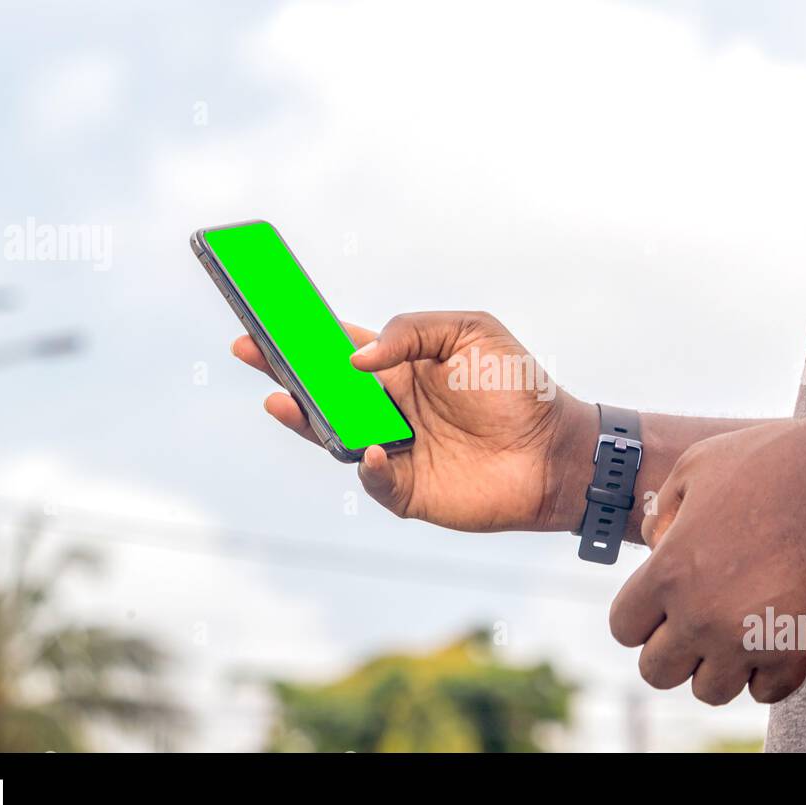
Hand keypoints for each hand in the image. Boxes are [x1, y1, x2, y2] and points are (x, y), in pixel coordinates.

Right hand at [233, 311, 595, 531]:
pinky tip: (368, 450)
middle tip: (249, 350)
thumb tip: (355, 360)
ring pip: (335, 436)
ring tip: (283, 400)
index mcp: (401, 366)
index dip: (301, 334)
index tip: (263, 314)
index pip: (339, 348)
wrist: (556, 450)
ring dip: (306, 420)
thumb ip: (410, 331)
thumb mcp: (470, 331)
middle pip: (324, 391)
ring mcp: (396, 449)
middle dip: (283, 371)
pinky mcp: (409, 490)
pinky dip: (367, 467)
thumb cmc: (518, 386)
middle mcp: (390, 407)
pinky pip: (375, 480)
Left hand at [607, 397, 805, 703]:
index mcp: (669, 571)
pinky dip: (768, 672)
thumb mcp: (697, 466)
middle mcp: (701, 616)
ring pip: (710, 691)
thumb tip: (655, 545)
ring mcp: (748, 642)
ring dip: (719, 666)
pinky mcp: (798, 656)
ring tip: (739, 631)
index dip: (641, 616)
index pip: (624, 628)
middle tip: (699, 622)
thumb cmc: (775, 462)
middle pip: (657, 672)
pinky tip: (776, 636)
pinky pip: (766, 692)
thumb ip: (663, 512)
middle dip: (673, 650)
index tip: (663, 603)